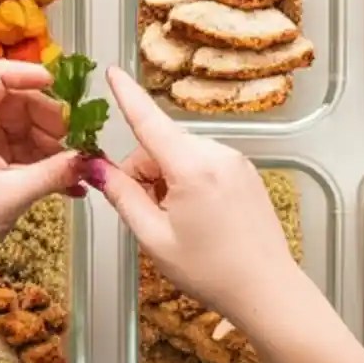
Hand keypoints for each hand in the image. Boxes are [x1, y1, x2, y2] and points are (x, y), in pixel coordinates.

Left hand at [0, 61, 84, 267]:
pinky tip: (71, 183)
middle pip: (20, 102)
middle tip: (76, 142)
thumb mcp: (12, 194)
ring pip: (28, 127)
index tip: (61, 88)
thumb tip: (89, 160)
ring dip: (54, 145)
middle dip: (51, 120)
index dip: (30, 75)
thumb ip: (53, 173)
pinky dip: (47, 163)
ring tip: (75, 169)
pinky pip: (27, 151)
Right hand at [89, 67, 301, 321]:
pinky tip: (196, 215)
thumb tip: (95, 167)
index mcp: (192, 168)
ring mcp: (235, 160)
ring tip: (177, 220)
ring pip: (180, 153)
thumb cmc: (211, 271)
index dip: (127, 95)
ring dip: (167, 177)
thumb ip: (122, 195)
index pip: (149, 121)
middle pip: (160, 144)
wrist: (267, 290)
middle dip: (145, 172)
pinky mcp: (244, 170)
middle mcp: (217, 154)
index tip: (112, 72)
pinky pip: (202, 161)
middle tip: (148, 213)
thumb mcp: (154, 237)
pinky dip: (187, 179)